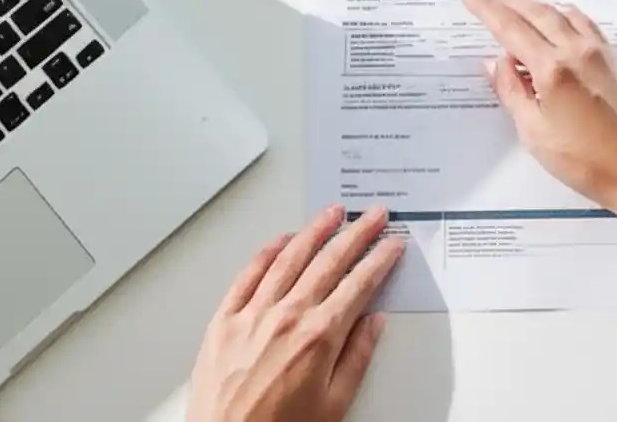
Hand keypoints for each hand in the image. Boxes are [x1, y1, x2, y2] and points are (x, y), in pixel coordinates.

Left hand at [187, 206, 404, 421]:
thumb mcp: (333, 405)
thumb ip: (356, 358)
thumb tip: (373, 322)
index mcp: (319, 337)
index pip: (358, 285)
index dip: (379, 260)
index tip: (391, 244)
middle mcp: (287, 316)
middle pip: (329, 261)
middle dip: (356, 234)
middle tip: (373, 215)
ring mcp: (252, 313)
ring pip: (289, 258)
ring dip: (314, 230)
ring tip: (332, 213)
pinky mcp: (224, 319)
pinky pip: (248, 273)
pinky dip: (267, 251)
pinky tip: (282, 240)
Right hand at [459, 0, 616, 225]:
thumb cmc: (585, 161)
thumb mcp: (534, 133)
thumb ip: (512, 92)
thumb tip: (495, 63)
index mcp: (552, 69)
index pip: (510, 28)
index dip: (485, 8)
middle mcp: (577, 52)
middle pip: (536, 13)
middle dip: (506, 2)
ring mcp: (600, 54)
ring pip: (561, 14)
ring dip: (534, 6)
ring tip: (515, 9)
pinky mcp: (614, 62)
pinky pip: (584, 24)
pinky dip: (563, 15)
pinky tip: (557, 21)